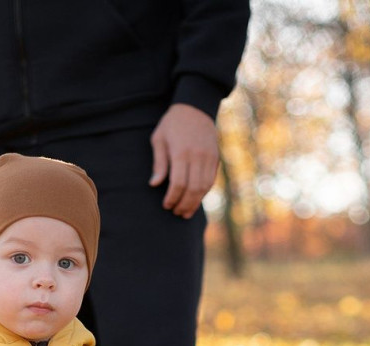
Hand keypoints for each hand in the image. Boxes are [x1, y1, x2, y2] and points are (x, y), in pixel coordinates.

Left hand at [149, 104, 218, 218]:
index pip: (178, 183)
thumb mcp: (159, 139)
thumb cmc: (172, 124)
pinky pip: (210, 181)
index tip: (166, 205)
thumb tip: (154, 184)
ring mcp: (209, 158)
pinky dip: (203, 193)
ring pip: (204, 187)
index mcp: (181, 152)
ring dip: (195, 202)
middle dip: (184, 204)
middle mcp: (197, 156)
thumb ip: (159, 163)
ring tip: (185, 212)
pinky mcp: (215, 159)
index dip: (172, 197)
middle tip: (176, 213)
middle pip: (193, 189)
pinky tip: (195, 200)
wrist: (195, 108)